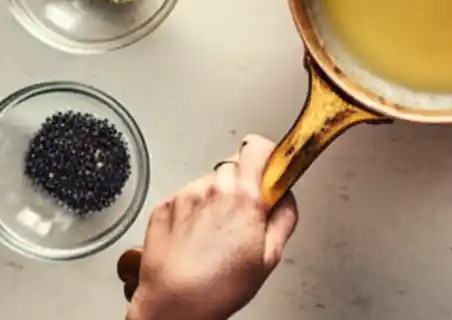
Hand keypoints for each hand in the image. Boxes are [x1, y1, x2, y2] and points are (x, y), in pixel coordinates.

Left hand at [126, 135, 299, 319]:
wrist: (172, 306)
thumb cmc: (218, 289)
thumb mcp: (268, 258)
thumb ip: (284, 218)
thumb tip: (287, 198)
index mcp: (245, 198)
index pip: (258, 148)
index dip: (267, 156)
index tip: (271, 171)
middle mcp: (214, 189)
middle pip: (235, 164)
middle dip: (242, 183)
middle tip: (243, 213)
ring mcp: (186, 195)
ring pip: (210, 181)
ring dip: (216, 197)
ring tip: (214, 233)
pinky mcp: (165, 204)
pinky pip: (186, 195)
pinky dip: (193, 210)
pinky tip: (194, 237)